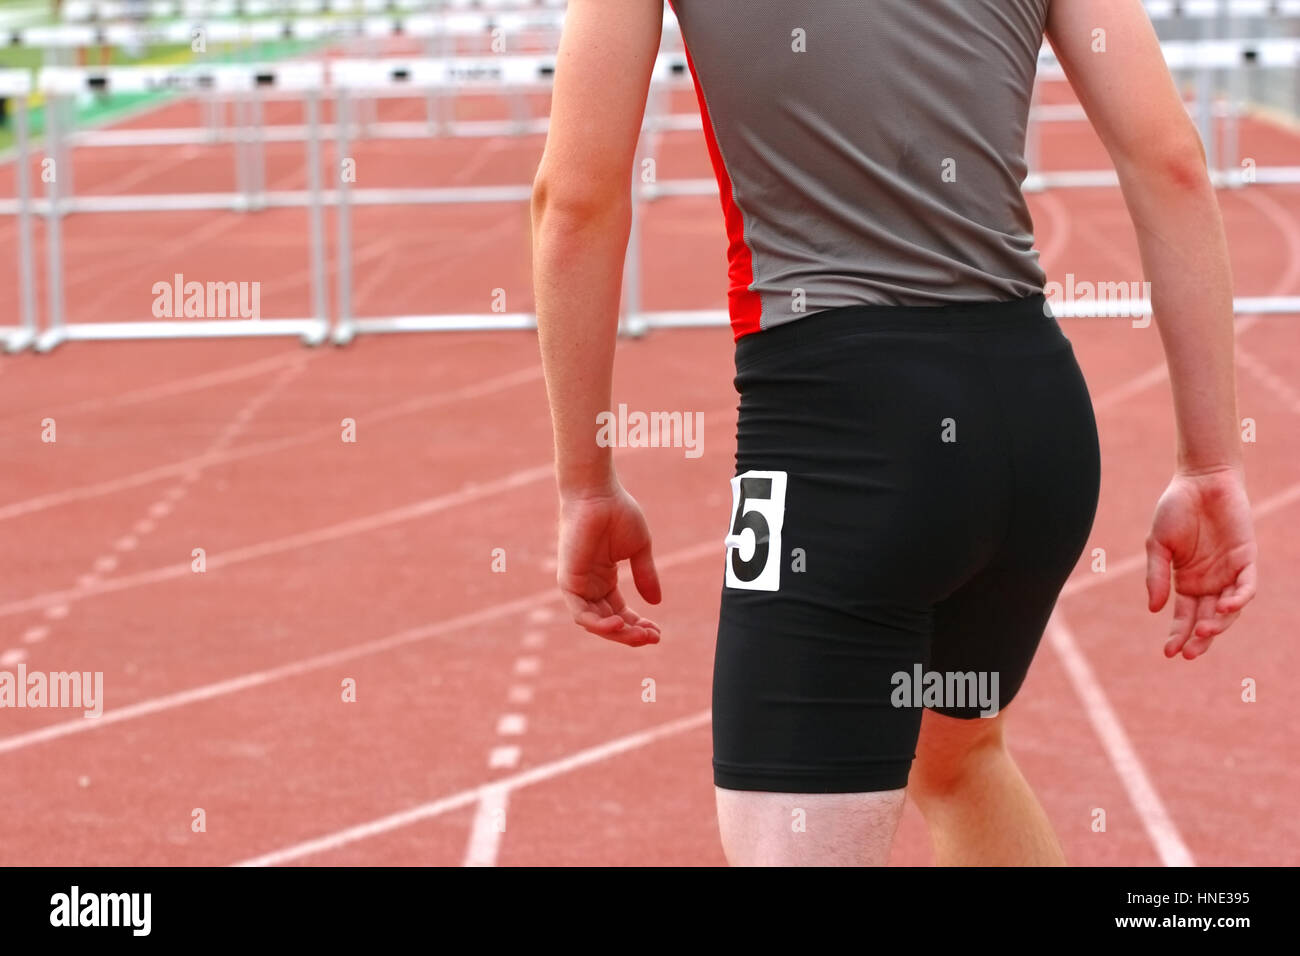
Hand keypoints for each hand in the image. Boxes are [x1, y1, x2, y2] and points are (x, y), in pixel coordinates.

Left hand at [556, 482, 661, 646]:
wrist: (599, 494)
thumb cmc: (617, 513)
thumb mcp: (638, 550)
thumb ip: (645, 575)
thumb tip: (656, 603)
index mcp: (604, 579)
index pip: (620, 612)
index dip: (638, 626)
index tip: (658, 633)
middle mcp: (590, 585)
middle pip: (609, 622)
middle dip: (631, 634)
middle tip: (653, 638)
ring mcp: (578, 585)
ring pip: (595, 623)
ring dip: (618, 633)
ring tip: (640, 635)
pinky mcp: (568, 581)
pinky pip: (580, 613)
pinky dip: (599, 624)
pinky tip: (619, 624)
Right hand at [1145, 467, 1257, 658]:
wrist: (1199, 481)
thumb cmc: (1174, 509)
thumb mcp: (1157, 545)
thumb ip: (1156, 576)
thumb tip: (1154, 609)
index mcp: (1186, 581)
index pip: (1184, 616)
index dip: (1177, 635)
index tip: (1168, 653)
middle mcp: (1209, 582)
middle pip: (1208, 620)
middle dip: (1199, 639)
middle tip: (1189, 653)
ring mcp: (1229, 573)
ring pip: (1229, 610)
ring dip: (1218, 625)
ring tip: (1203, 632)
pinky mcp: (1246, 559)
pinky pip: (1246, 587)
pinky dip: (1238, 600)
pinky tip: (1225, 607)